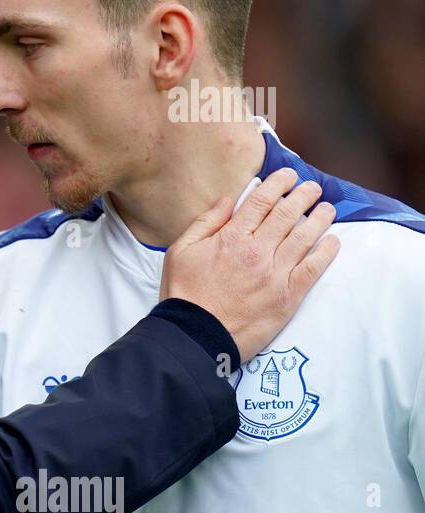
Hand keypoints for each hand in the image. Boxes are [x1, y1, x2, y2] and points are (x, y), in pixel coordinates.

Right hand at [161, 167, 339, 363]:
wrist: (195, 336)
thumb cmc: (184, 294)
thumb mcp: (180, 251)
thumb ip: (205, 222)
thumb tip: (227, 200)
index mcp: (231, 238)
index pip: (262, 201)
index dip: (278, 184)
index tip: (288, 176)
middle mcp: (257, 251)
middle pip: (288, 214)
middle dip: (304, 196)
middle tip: (312, 188)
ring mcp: (275, 274)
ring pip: (305, 237)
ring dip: (320, 218)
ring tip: (327, 208)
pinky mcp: (288, 296)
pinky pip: (314, 268)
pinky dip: (326, 252)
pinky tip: (332, 241)